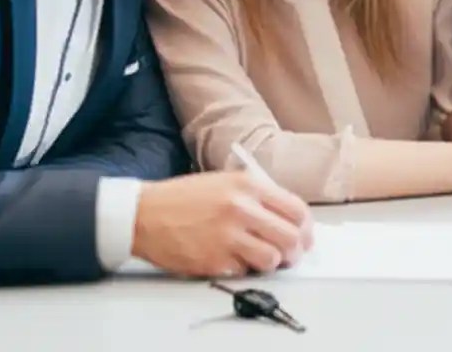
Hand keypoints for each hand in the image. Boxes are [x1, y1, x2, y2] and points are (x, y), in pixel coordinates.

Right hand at [132, 171, 312, 277]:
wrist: (145, 213)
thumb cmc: (184, 198)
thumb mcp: (226, 182)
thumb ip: (258, 196)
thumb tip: (289, 219)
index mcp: (248, 186)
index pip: (296, 210)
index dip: (306, 228)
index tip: (304, 236)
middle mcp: (242, 209)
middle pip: (291, 237)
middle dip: (295, 250)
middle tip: (289, 254)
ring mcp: (228, 236)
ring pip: (272, 259)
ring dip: (271, 262)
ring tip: (260, 258)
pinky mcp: (214, 260)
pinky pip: (244, 271)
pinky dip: (243, 268)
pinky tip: (231, 258)